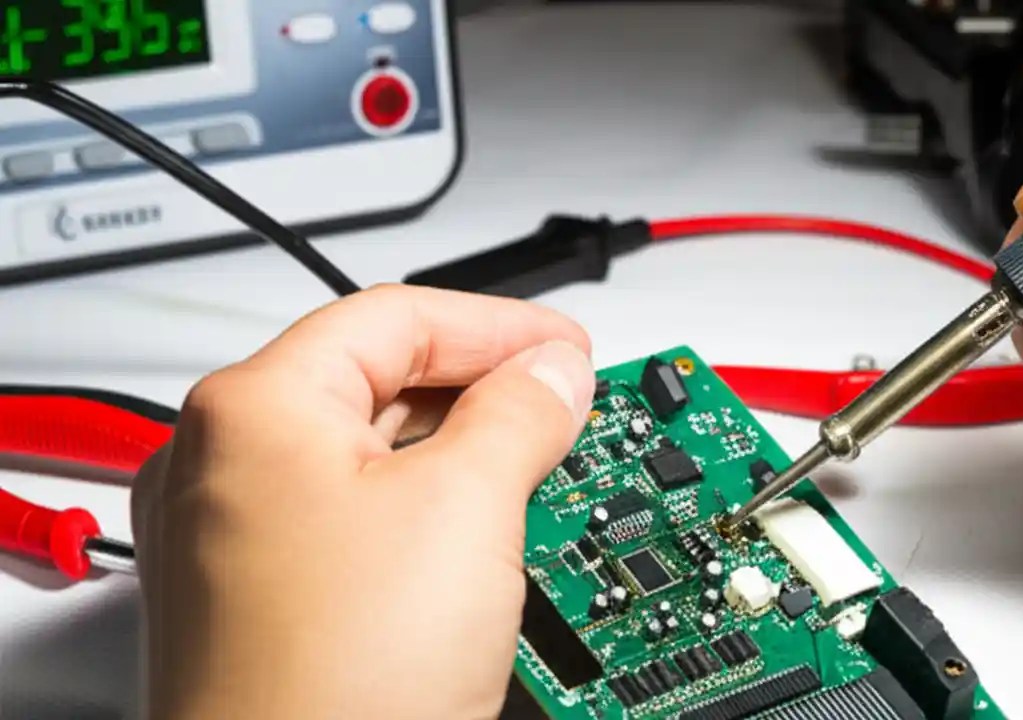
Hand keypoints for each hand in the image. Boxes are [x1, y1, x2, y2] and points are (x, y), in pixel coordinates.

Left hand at [130, 285, 594, 718]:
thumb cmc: (334, 687)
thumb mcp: (466, 510)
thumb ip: (519, 414)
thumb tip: (553, 375)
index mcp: (253, 411)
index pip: (394, 318)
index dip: (498, 326)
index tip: (566, 348)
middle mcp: (225, 467)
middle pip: (380, 383)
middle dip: (487, 391)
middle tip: (568, 404)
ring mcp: (238, 540)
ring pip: (373, 459)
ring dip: (465, 455)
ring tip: (544, 464)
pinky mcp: (264, 603)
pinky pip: (358, 525)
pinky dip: (429, 514)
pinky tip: (486, 534)